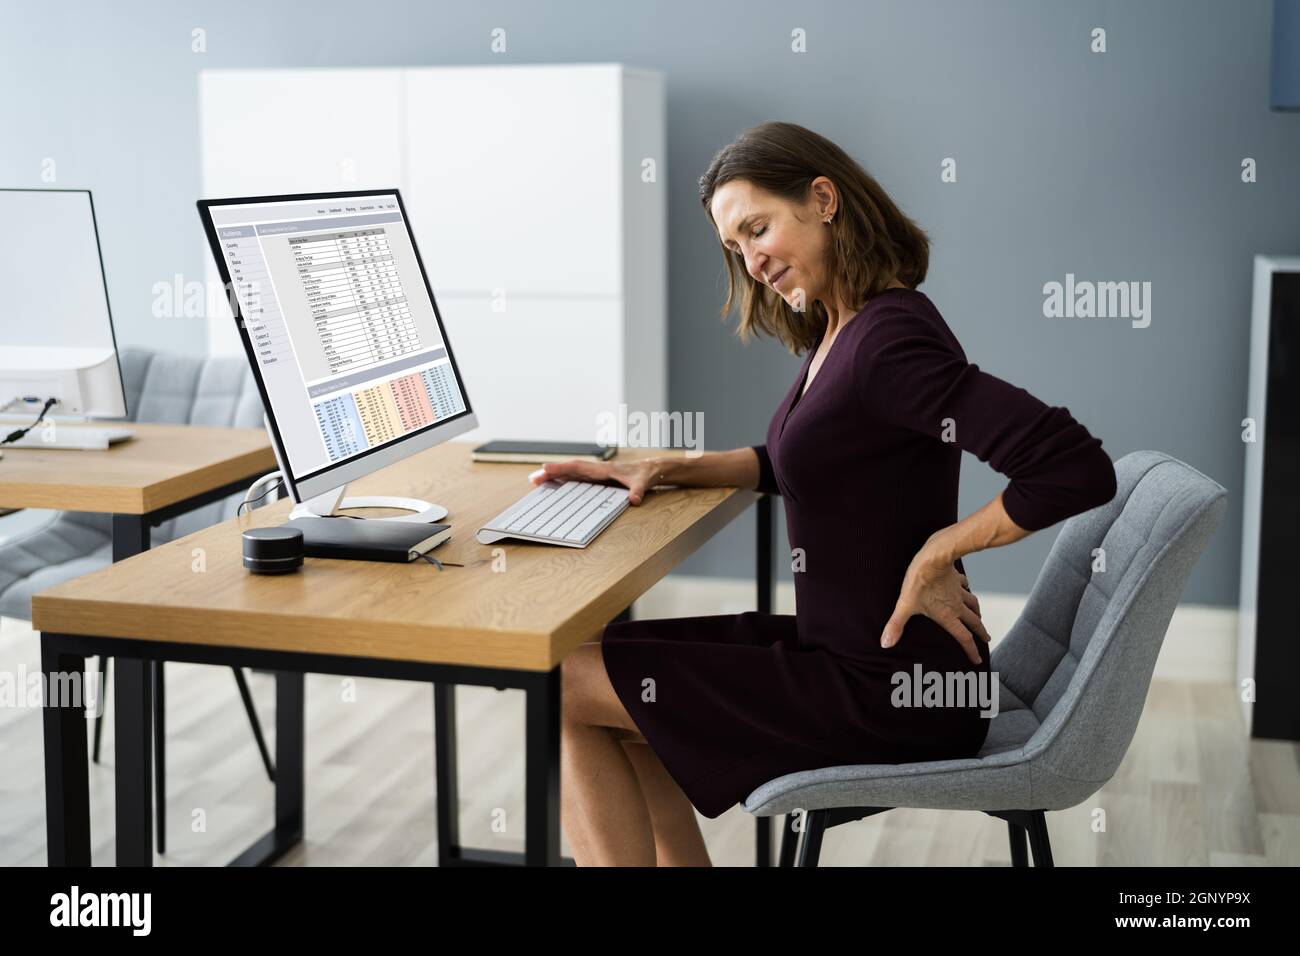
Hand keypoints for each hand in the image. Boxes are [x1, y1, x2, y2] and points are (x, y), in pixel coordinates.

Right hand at [528, 457, 663, 505]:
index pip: (578, 467)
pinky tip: (554, 485)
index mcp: (603, 469)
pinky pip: (576, 478)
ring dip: (554, 476)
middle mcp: (596, 469)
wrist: (652, 470)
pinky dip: (563, 479)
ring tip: (535, 482)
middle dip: (551, 473)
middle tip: (532, 479)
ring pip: (571, 473)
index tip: (545, 468)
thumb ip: (638, 490)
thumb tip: (634, 499)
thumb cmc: (646, 475)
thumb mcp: (643, 483)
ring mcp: (596, 473)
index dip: (561, 468)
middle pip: (569, 469)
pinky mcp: (597, 478)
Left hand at [880, 545, 989, 664]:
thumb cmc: (919, 582)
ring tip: (979, 617)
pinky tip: (966, 588)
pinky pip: (965, 585)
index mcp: (947, 616)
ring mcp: (958, 591)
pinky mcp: (956, 578)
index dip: (971, 650)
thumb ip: (896, 625)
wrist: (933, 557)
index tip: (978, 660)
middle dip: (981, 633)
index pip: (963, 637)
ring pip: (973, 604)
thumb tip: (885, 644)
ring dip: (977, 612)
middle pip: (973, 622)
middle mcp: (957, 605)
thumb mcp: (904, 605)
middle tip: (986, 639)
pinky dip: (967, 589)